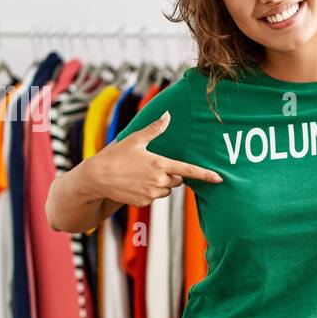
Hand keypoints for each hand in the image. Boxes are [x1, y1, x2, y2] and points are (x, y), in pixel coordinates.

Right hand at [84, 112, 221, 206]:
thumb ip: (155, 129)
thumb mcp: (135, 140)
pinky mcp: (144, 202)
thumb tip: (168, 115)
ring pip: (167, 189)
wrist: (97, 178)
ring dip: (161, 183)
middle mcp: (159, 180)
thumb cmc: (116, 155)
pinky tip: (134, 184)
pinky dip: (149, 191)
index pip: (189, 171)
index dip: (205, 175)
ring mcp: (152, 193)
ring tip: (140, 175)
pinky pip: (154, 197)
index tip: (219, 179)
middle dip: (171, 174)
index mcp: (160, 164)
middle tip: (152, 166)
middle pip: (178, 180)